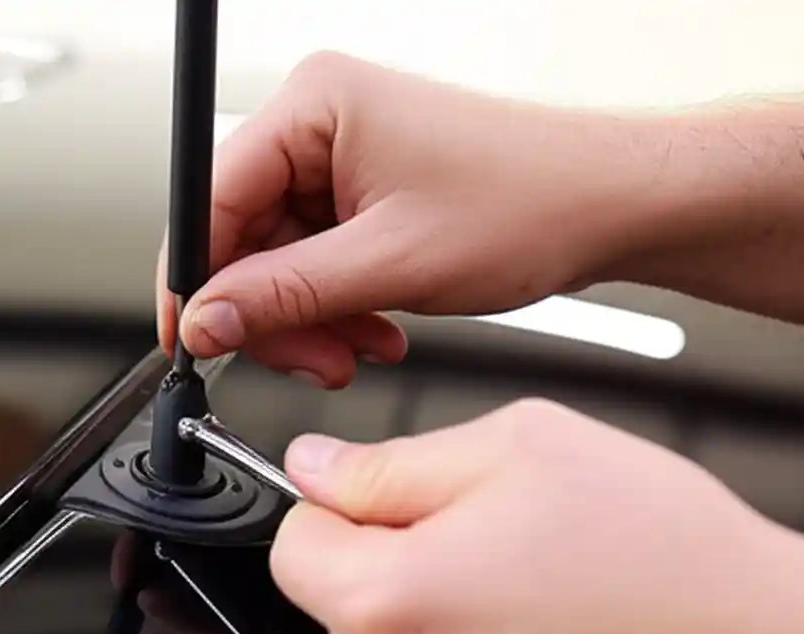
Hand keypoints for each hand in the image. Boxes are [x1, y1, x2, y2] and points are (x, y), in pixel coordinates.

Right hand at [157, 51, 737, 386]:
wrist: (612, 205)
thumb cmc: (529, 201)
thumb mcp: (387, 264)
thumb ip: (281, 296)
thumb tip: (203, 320)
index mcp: (314, 104)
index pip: (211, 198)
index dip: (195, 280)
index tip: (190, 340)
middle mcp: (319, 120)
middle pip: (242, 235)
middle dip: (271, 311)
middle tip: (308, 359)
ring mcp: (341, 155)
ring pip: (278, 258)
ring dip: (310, 318)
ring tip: (356, 348)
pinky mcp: (362, 188)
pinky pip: (315, 258)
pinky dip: (335, 305)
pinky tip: (373, 328)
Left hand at [270, 399, 803, 633]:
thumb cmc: (662, 554)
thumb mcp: (518, 450)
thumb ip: (390, 462)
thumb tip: (314, 467)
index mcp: (394, 602)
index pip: (290, 546)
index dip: (335, 507)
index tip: (382, 496)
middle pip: (335, 599)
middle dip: (386, 554)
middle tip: (484, 535)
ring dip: (428, 604)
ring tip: (523, 584)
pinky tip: (530, 628)